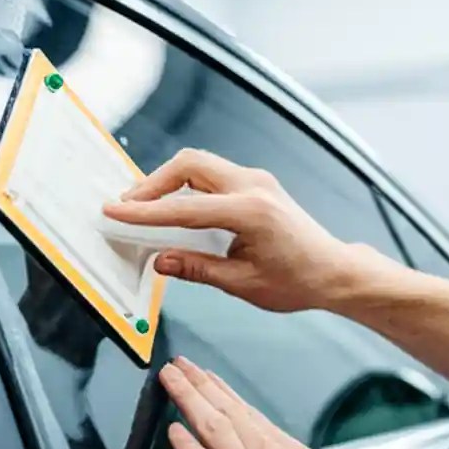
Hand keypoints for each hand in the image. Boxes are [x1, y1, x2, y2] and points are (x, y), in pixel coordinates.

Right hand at [103, 149, 365, 312]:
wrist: (332, 270)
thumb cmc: (298, 280)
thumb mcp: (243, 283)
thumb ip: (198, 269)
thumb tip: (161, 260)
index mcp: (251, 212)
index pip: (184, 208)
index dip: (145, 211)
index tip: (116, 211)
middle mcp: (253, 186)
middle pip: (188, 164)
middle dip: (152, 183)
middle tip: (128, 206)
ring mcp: (256, 180)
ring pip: (198, 165)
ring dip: (168, 182)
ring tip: (145, 208)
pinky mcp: (255, 184)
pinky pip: (211, 175)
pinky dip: (186, 186)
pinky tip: (174, 208)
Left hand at [158, 356, 378, 448]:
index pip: (254, 418)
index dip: (227, 395)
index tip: (211, 380)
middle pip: (229, 413)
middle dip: (201, 384)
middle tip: (180, 363)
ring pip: (214, 427)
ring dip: (188, 398)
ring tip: (170, 378)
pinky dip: (186, 444)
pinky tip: (173, 429)